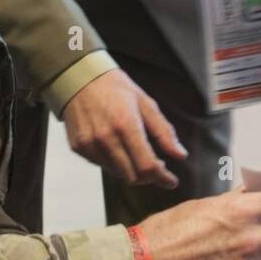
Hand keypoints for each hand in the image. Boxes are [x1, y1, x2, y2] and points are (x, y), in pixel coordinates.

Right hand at [62, 69, 186, 187]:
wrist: (80, 78)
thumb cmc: (117, 89)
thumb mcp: (146, 104)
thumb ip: (164, 131)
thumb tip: (181, 156)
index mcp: (126, 125)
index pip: (147, 166)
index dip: (162, 177)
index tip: (172, 181)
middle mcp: (106, 138)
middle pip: (133, 176)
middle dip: (149, 176)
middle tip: (158, 166)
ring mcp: (90, 145)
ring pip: (117, 174)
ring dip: (132, 170)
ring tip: (138, 154)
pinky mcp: (79, 148)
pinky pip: (102, 165)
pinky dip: (115, 163)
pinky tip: (119, 148)